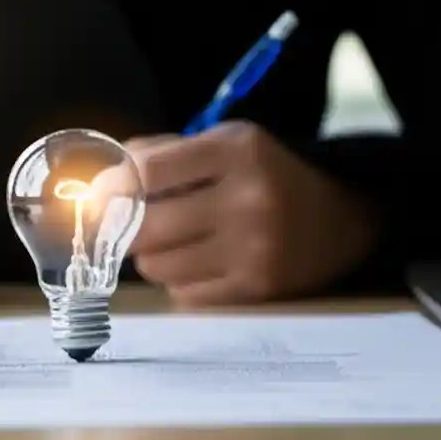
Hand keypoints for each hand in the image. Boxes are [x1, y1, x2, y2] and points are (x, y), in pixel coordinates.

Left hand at [126, 121, 377, 306]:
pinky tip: (201, 263)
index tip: (101, 196)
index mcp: (237, 150)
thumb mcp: (223, 144)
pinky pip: (182, 294)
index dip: (113, 187)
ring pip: (156, 266)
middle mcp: (248, 199)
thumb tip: (98, 181)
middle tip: (132, 224)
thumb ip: (160, 154)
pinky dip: (180, 281)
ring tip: (176, 242)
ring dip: (152, 256)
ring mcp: (254, 249)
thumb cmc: (263, 175)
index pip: (146, 172)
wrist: (342, 218)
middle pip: (144, 226)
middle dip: (127, 227)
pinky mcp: (257, 289)